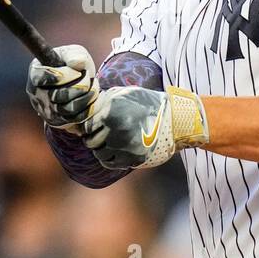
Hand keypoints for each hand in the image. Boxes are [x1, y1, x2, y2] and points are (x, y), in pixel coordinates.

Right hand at [26, 44, 96, 131]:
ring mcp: (45, 109)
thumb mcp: (74, 53)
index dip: (62, 75)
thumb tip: (76, 64)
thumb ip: (75, 55)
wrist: (77, 83)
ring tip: (94, 86)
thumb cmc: (72, 65)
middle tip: (88, 77)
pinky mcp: (57, 121)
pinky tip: (93, 97)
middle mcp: (36, 93)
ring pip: (69, 109)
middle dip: (80, 85)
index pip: (42, 77)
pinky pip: (76, 118)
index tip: (77, 71)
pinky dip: (89, 108)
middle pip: (59, 95)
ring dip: (87, 97)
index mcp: (36, 72)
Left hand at [81, 85, 208, 169]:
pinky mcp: (131, 159)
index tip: (93, 125)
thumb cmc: (147, 103)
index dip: (88, 126)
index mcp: (110, 113)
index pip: (86, 126)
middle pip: (90, 140)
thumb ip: (104, 101)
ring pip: (98, 153)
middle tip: (100, 134)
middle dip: (93, 137)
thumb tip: (88, 109)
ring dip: (101, 148)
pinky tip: (114, 152)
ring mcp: (122, 146)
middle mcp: (113, 131)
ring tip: (109, 142)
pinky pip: (109, 163)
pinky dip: (108, 158)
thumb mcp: (124, 94)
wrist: (172, 119)